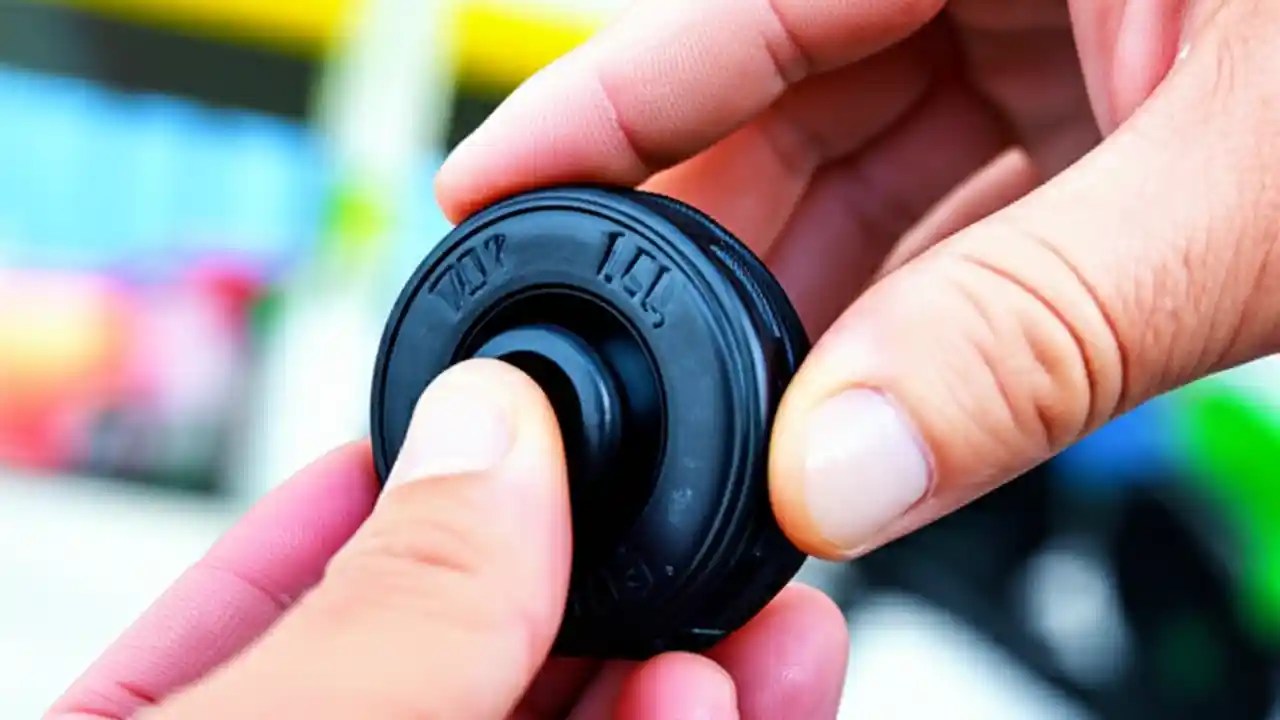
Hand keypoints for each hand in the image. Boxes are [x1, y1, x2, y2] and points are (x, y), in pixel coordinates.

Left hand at [49, 361, 847, 718]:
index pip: (311, 578)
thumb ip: (375, 619)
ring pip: (591, 719)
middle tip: (688, 513)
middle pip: (485, 647)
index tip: (532, 423)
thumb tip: (486, 435)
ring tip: (750, 619)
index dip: (430, 489)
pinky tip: (728, 697)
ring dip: (684, 667)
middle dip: (601, 578)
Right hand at [434, 0, 1279, 558]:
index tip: (486, 192)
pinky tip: (871, 393)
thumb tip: (850, 470)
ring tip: (740, 408)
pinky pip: (975, 219)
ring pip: (881, 180)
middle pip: (792, 110)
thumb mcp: (1243, 194)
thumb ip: (1032, 340)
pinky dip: (926, 310)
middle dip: (712, 248)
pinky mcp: (1120, 119)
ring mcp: (1065, 42)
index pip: (729, 12)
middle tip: (631, 362)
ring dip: (817, 304)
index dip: (594, 114)